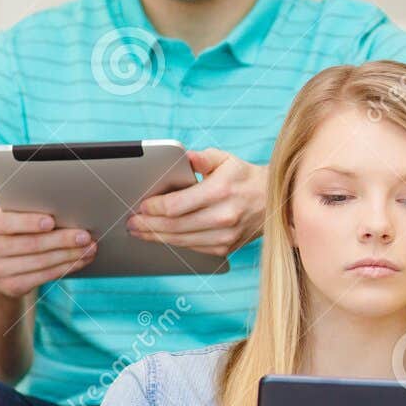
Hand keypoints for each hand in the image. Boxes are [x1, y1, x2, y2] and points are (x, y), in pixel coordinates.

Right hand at [0, 207, 95, 296]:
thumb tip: (68, 208)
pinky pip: (44, 276)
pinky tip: (82, 260)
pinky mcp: (12, 286)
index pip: (6, 222)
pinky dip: (67, 267)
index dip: (29, 223)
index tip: (51, 221)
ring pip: (41, 262)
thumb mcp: (14, 217)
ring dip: (70, 255)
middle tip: (85, 235)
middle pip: (31, 244)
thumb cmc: (15, 231)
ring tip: (90, 248)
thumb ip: (30, 211)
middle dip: (61, 240)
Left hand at [127, 148, 266, 257]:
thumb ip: (204, 157)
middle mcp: (223, 216)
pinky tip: (161, 237)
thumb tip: (186, 157)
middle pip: (173, 226)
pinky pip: (192, 248)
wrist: (274, 202)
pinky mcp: (225, 248)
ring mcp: (225, 236)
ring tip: (140, 231)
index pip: (175, 206)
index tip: (140, 205)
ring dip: (155, 237)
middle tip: (131, 222)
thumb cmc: (243, 177)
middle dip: (147, 224)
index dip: (152, 208)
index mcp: (220, 191)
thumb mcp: (226, 159)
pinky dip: (173, 243)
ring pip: (180, 241)